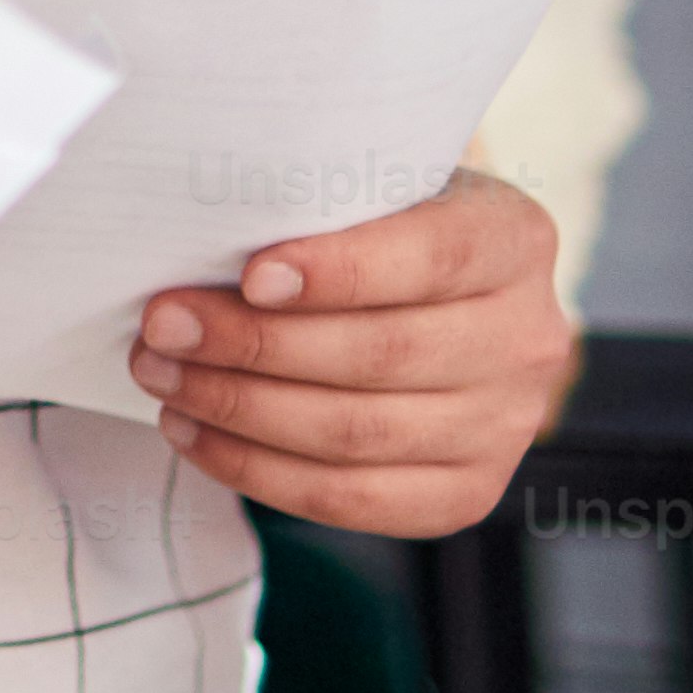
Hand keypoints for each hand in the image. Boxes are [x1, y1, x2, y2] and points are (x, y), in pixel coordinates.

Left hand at [129, 171, 570, 531]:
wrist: (445, 306)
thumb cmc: (387, 233)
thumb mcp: (379, 191)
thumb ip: (324, 206)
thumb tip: (202, 241)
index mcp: (516, 241)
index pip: (431, 258)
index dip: (339, 272)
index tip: (250, 276)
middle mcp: (528, 339)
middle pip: (381, 354)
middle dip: (254, 344)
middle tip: (164, 326)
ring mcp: (506, 428)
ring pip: (356, 434)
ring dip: (239, 409)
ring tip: (163, 377)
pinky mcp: (467, 494)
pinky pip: (350, 501)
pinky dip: (257, 471)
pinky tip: (195, 434)